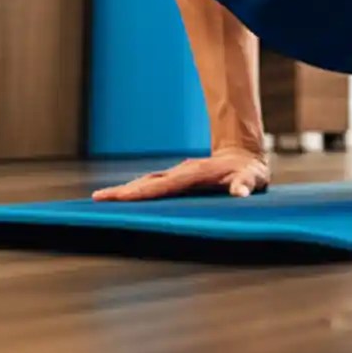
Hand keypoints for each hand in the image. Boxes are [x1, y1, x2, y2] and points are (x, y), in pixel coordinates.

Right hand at [91, 148, 269, 201]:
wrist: (245, 153)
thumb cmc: (250, 170)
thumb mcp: (253, 178)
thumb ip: (246, 184)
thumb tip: (240, 192)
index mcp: (195, 173)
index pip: (164, 185)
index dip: (142, 192)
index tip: (120, 197)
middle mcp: (182, 171)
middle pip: (148, 182)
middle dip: (123, 191)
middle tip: (97, 199)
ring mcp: (178, 173)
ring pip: (147, 181)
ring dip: (126, 190)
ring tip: (102, 198)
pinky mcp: (178, 178)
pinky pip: (153, 184)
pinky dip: (136, 190)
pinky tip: (123, 197)